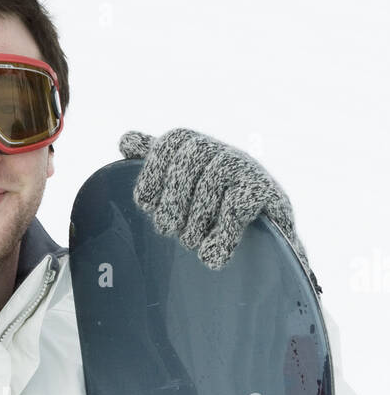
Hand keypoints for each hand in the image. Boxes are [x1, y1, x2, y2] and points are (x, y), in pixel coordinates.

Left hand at [119, 127, 309, 271]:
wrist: (265, 245)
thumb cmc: (212, 217)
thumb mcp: (182, 190)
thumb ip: (156, 164)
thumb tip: (126, 141)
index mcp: (200, 148)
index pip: (171, 143)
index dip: (153, 172)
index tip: (147, 203)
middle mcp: (225, 152)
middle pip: (190, 158)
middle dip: (173, 198)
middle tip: (168, 229)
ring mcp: (250, 170)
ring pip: (213, 181)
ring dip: (196, 220)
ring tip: (192, 242)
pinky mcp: (269, 194)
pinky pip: (238, 205)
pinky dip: (222, 233)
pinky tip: (213, 254)